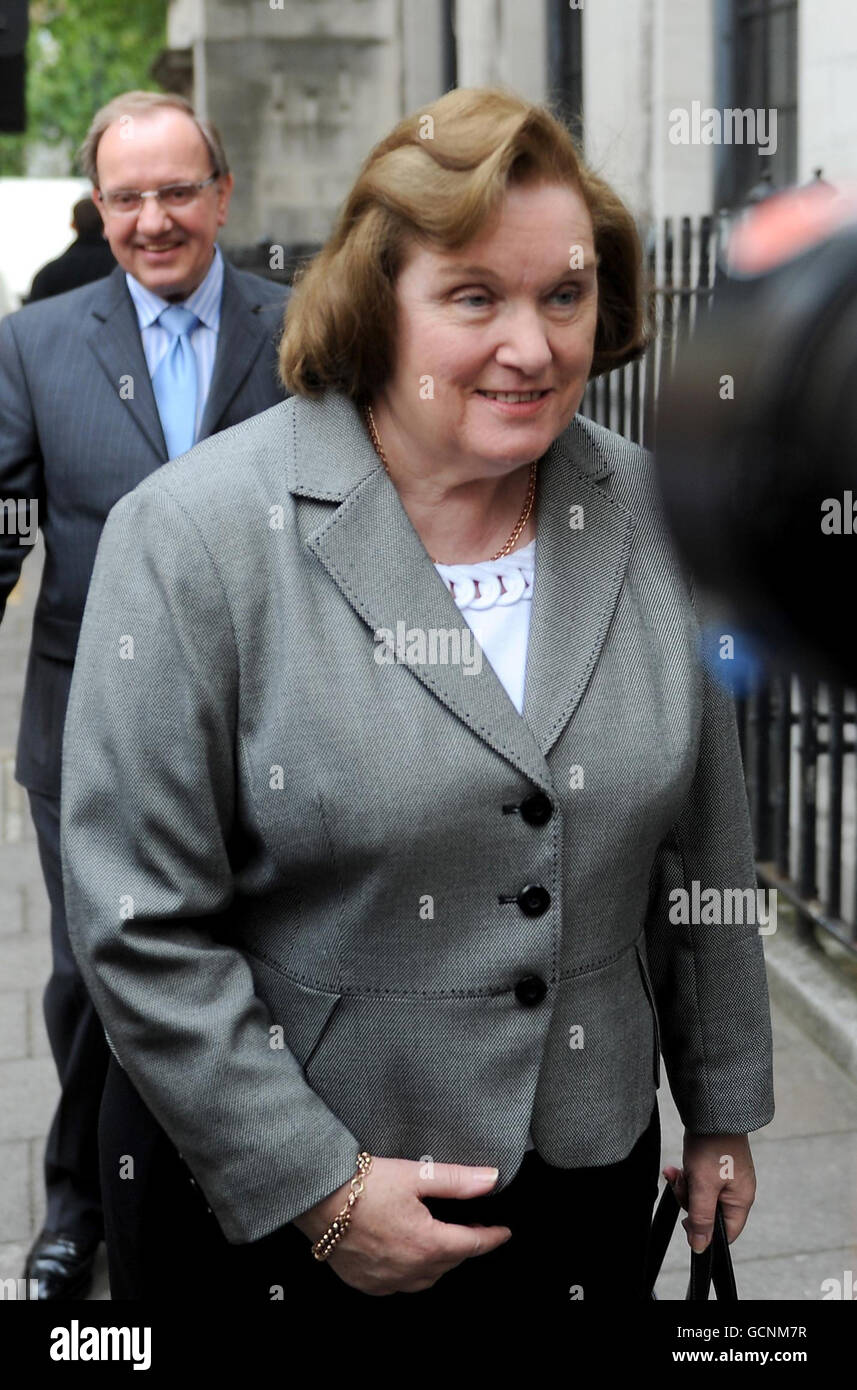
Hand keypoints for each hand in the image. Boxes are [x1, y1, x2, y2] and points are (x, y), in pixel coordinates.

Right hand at [291, 1156, 511, 1294]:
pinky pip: (400, 1284)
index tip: (503, 1233)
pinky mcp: (367, 1283)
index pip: (471, 1244)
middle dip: (465, 1246)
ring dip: (440, 1261)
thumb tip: (490, 1179)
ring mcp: (387, 1280)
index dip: (491, 1238)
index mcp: (426, 1243)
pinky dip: (412, 1272)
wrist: (318, 1200)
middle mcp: (409, 1268)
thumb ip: (456, 1180)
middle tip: (472, 1229)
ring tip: (443, 1241)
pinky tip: (410, 1256)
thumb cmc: (363, 1185)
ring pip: (427, 1278)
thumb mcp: (415, 1175)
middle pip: (450, 1262)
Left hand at [662, 1131, 755, 1252]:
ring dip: (685, 1186)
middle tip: (683, 1185)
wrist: (711, 1110)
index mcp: (741, 1199)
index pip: (726, 1232)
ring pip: (701, 1196)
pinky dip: (686, 1175)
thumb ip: (701, 1218)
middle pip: (710, 1213)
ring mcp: (727, 1177)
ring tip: (678, 1171)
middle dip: (690, 1201)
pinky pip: (699, 1180)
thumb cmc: (713, 1146)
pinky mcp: (716, 1166)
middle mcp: (737, 1190)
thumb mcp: (703, 1186)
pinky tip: (676, 1167)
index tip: (687, 1219)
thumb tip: (701, 1247)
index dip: (705, 1231)